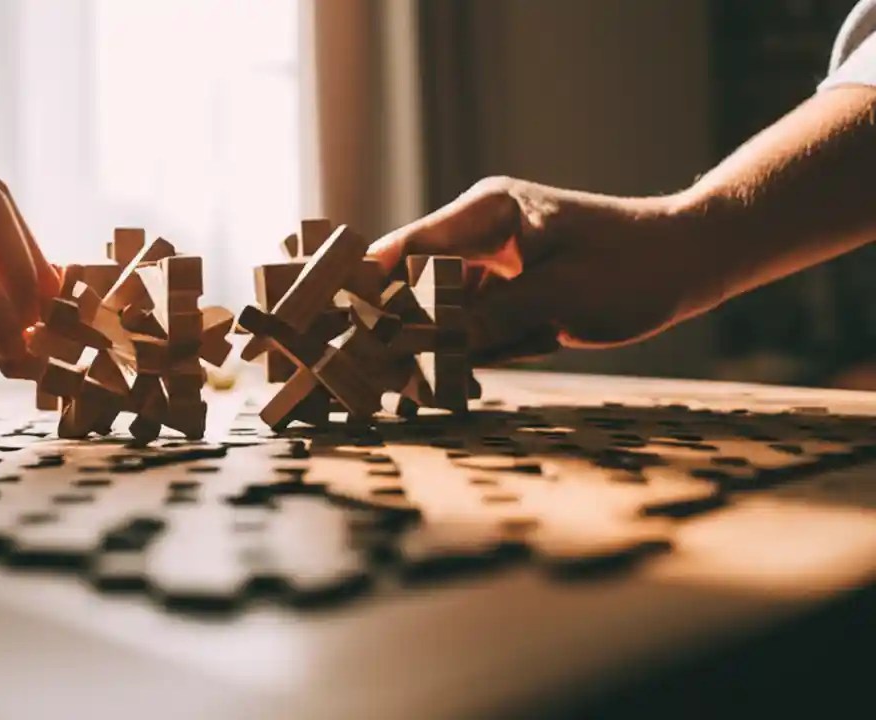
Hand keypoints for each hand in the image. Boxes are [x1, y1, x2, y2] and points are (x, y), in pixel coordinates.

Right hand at [370, 177, 724, 362]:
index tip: (337, 326)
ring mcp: (493, 267)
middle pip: (413, 284)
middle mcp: (479, 236)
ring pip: (438, 313)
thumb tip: (422, 347)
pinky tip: (460, 374)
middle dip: (393, 328)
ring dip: (431, 348)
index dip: (367, 287)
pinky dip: (466, 354)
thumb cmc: (631, 266)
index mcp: (485, 215)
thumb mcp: (556, 296)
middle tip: (364, 369)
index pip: (405, 248)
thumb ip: (486, 320)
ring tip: (409, 378)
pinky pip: (470, 328)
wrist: (691, 261)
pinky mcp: (508, 294)